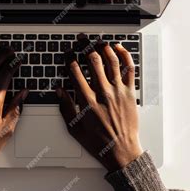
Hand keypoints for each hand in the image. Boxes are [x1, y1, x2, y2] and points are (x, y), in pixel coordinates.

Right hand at [56, 34, 142, 171]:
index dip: (70, 59)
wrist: (121, 151)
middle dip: (85, 47)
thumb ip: (65, 107)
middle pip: (94, 62)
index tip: (69, 54)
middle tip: (82, 40)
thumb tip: (59, 91)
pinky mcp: (130, 93)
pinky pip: (129, 70)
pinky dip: (125, 56)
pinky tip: (119, 49)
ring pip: (112, 62)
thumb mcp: (74, 128)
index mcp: (87, 101)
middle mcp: (103, 93)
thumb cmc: (99, 142)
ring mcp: (118, 92)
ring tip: (98, 41)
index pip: (76, 72)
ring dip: (104, 48)